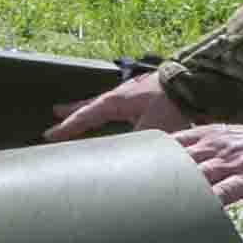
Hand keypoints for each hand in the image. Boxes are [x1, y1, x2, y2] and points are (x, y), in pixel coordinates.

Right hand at [44, 74, 186, 140]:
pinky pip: (118, 105)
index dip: (67, 127)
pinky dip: (109, 110)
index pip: (85, 117)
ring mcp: (131, 93)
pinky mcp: (144, 95)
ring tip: (78, 112)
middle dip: (72, 112)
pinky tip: (115, 112)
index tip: (49, 135)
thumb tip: (125, 160)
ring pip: (103, 104)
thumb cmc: (171, 103)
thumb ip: (136, 144)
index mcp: (115, 102)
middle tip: (56, 114)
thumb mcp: (152, 128)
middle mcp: (119, 95)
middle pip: (89, 106)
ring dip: (90, 109)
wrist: (193, 83)